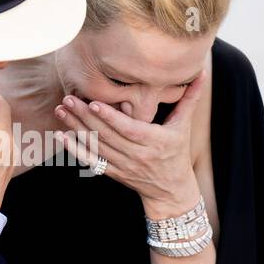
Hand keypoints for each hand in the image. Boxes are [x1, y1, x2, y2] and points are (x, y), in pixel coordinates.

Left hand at [52, 72, 205, 218]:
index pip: (128, 129)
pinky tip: (61, 136)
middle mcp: (137, 155)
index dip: (111, 117)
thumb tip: (202, 72)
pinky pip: (91, 161)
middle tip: (68, 98)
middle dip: (85, 117)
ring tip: (61, 110)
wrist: (171, 191)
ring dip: (76, 128)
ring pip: (96, 146)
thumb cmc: (177, 153)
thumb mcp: (184, 126)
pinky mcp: (113, 173)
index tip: (94, 102)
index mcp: (154, 142)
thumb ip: (189, 99)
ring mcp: (123, 166)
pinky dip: (75, 149)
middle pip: (107, 136)